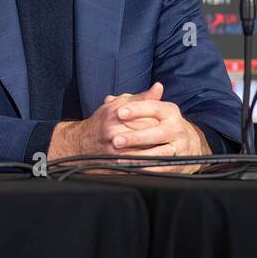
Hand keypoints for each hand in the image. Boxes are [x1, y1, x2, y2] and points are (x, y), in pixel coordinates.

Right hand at [48, 83, 205, 172]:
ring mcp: (115, 154)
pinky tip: (159, 165)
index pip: (146, 118)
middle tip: (176, 139)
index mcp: (116, 116)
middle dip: (162, 138)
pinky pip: (137, 169)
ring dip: (160, 154)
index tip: (172, 122)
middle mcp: (114, 135)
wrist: (79, 145)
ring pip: (145, 155)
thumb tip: (159, 88)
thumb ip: (140, 98)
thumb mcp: (119, 105)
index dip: (161, 121)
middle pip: (147, 137)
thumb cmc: (102, 122)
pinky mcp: (115, 168)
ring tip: (172, 152)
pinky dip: (150, 168)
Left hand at [106, 83, 209, 174]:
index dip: (136, 110)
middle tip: (115, 140)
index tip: (119, 113)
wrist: (188, 144)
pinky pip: (161, 168)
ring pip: (160, 153)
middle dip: (135, 137)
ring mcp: (179, 146)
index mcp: (169, 111)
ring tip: (120, 158)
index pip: (153, 107)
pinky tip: (132, 170)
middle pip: (157, 133)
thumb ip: (130, 105)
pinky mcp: (177, 163)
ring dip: (140, 156)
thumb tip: (109, 99)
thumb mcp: (152, 111)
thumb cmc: (162, 124)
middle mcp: (176, 128)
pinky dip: (146, 169)